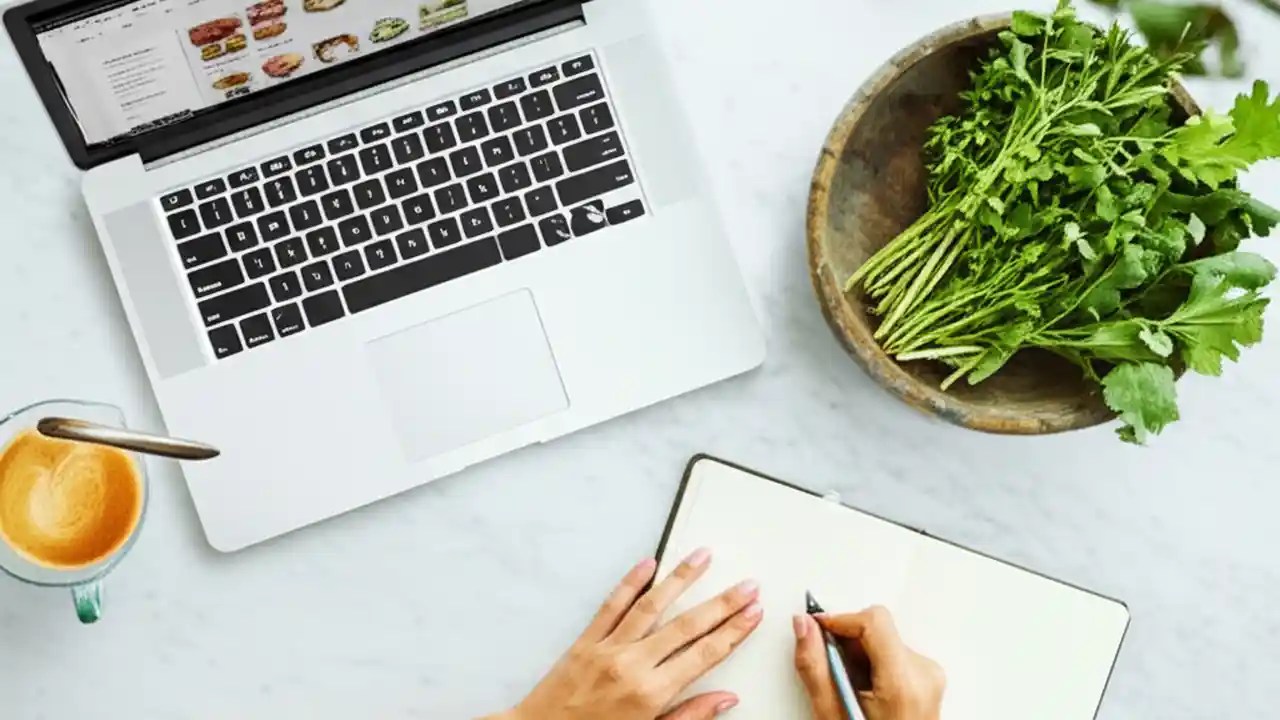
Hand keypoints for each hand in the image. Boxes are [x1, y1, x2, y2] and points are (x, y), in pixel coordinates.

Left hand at [489, 550, 762, 719]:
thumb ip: (690, 716)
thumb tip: (726, 699)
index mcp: (651, 694)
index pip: (705, 655)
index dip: (733, 632)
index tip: (753, 613)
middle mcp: (632, 666)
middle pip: (687, 626)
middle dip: (722, 603)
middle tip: (746, 585)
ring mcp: (608, 649)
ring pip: (651, 606)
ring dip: (681, 579)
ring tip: (702, 557)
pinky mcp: (585, 641)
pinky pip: (611, 605)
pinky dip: (630, 582)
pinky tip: (648, 564)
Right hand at [793, 606, 944, 719]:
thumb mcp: (831, 715)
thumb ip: (814, 666)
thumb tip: (804, 628)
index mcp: (904, 681)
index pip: (873, 620)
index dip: (839, 619)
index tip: (816, 627)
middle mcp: (924, 674)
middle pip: (878, 629)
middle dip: (847, 642)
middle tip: (830, 669)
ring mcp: (930, 678)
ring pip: (884, 641)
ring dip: (859, 655)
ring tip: (848, 688)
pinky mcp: (927, 681)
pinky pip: (894, 655)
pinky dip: (872, 665)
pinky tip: (862, 690)